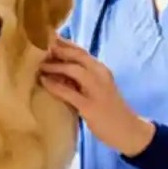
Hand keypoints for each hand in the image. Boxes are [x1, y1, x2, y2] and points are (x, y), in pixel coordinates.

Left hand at [39, 37, 155, 156]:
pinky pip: (69, 92)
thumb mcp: (96, 88)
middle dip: (57, 49)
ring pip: (74, 70)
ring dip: (55, 65)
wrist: (128, 130)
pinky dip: (55, 86)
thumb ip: (81, 78)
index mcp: (101, 69)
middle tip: (38, 47)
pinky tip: (44, 82)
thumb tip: (56, 68)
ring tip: (39, 64)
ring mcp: (97, 90)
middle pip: (77, 55)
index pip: (81, 51)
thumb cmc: (109, 109)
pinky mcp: (90, 106)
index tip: (46, 38)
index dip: (63, 43)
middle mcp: (101, 75)